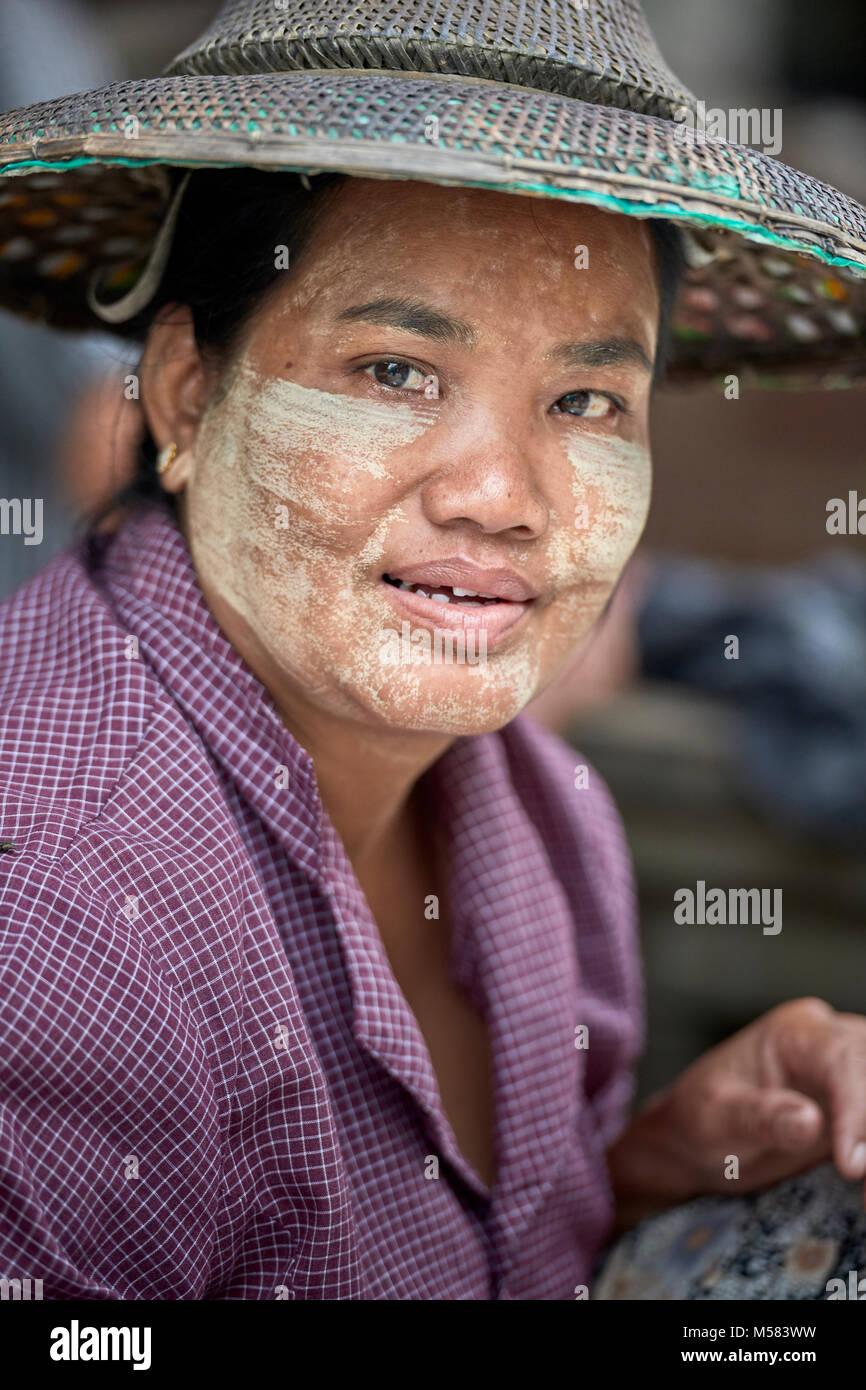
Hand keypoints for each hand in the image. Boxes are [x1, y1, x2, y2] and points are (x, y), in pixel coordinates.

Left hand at [607, 997, 865, 1233]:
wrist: (701, 1142)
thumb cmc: (702, 1119)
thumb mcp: (716, 1118)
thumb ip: (760, 1116)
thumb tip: (810, 1122)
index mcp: (794, 1032)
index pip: (841, 1058)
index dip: (856, 1109)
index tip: (851, 1166)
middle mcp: (831, 1043)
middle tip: (860, 1184)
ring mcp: (850, 1076)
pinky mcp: (859, 1110)